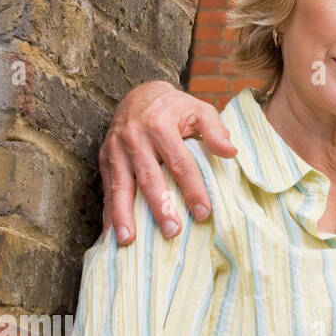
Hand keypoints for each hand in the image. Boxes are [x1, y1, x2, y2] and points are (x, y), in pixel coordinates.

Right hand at [99, 80, 235, 244]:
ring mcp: (116, 149)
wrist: (139, 95)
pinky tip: (111, 233)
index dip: (192, 189)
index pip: (179, 163)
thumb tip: (231, 152)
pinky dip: (108, 211)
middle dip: (160, 207)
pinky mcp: (104, 158)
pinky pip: (107, 188)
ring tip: (129, 240)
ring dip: (124, 215)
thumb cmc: (175, 108)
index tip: (204, 212)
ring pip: (121, 186)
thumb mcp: (199, 109)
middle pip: (149, 178)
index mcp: (160, 126)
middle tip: (172, 232)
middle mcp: (135, 138)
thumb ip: (215, 130)